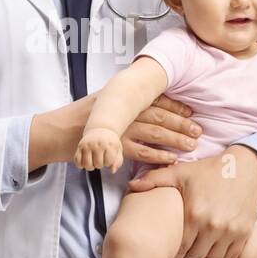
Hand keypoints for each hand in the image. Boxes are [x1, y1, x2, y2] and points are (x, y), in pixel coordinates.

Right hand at [29, 94, 199, 172]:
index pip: (155, 100)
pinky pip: (141, 152)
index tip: (191, 112)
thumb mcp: (102, 100)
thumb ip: (122, 101)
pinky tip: (171, 159)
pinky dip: (158, 156)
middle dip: (182, 124)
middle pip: (160, 116)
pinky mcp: (114, 147)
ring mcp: (120, 129)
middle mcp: (124, 111)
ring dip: (176, 140)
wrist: (57, 131)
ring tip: (191, 146)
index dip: (175, 107)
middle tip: (199, 131)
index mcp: (123, 98)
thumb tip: (143, 100)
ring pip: (155, 133)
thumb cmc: (79, 117)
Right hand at [75, 128, 123, 171]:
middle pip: (98, 165)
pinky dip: (80, 165)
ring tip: (93, 162)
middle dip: (100, 164)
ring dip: (91, 167)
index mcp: (109, 144)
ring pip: (87, 165)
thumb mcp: (118, 150)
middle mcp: (97, 144)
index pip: (108, 163)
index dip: (109, 162)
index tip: (109, 156)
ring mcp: (87, 145)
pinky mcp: (80, 146)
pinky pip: (77, 161)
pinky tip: (85, 162)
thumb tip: (112, 171)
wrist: (100, 129)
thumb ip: (118, 161)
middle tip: (101, 158)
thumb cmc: (110, 143)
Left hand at [126, 145, 256, 257]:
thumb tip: (131, 185)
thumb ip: (154, 180)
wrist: (245, 168)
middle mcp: (212, 226)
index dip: (171, 257)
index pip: (178, 246)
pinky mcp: (243, 233)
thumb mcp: (181, 172)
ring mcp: (229, 232)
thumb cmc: (210, 170)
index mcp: (193, 214)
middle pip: (194, 257)